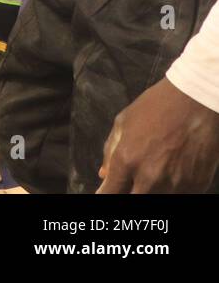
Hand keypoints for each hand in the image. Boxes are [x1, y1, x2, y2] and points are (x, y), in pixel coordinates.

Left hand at [98, 77, 218, 191]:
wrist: (196, 101)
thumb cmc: (156, 107)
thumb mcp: (124, 122)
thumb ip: (110, 151)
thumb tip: (104, 174)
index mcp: (127, 159)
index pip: (111, 193)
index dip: (107, 194)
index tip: (107, 193)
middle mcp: (150, 177)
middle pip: (133, 200)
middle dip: (129, 192)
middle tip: (131, 182)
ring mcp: (176, 184)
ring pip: (158, 200)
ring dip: (153, 191)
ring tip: (156, 170)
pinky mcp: (197, 185)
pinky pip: (180, 196)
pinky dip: (174, 189)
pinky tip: (174, 173)